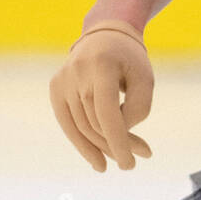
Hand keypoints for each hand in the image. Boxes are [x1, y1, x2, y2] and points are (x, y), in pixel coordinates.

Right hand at [49, 30, 153, 171]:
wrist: (105, 36)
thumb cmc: (130, 60)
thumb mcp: (145, 79)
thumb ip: (138, 108)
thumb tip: (120, 135)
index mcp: (101, 65)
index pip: (106, 112)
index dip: (117, 140)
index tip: (128, 164)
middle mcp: (77, 72)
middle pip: (95, 122)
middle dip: (117, 144)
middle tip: (142, 156)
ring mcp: (62, 80)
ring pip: (81, 127)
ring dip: (103, 147)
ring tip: (124, 158)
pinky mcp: (56, 88)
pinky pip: (68, 124)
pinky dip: (82, 145)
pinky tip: (97, 162)